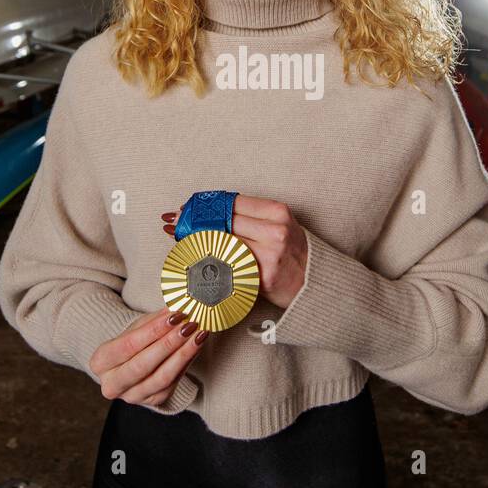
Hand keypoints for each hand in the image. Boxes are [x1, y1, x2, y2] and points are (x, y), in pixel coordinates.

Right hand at [89, 307, 205, 407]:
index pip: (128, 345)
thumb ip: (155, 320)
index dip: (153, 330)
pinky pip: (173, 382)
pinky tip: (196, 346)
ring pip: (162, 377)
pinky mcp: (153, 400)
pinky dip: (187, 362)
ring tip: (198, 335)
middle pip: (143, 365)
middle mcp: (112, 384)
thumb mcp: (138, 327)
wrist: (132, 362)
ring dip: (183, 354)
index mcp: (100, 362)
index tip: (174, 316)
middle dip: (169, 343)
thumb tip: (177, 308)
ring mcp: (132, 396)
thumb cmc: (133, 341)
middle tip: (189, 326)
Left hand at [161, 195, 306, 308]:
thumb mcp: (279, 225)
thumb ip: (250, 217)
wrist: (314, 284)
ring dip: (195, 240)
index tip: (187, 208)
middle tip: (173, 221)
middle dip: (195, 221)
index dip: (206, 205)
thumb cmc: (292, 253)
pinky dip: (207, 261)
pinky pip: (227, 265)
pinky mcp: (261, 277)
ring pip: (222, 242)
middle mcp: (274, 230)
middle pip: (223, 221)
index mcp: (277, 212)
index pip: (232, 202)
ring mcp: (268, 254)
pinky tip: (193, 259)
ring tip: (179, 239)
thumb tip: (208, 211)